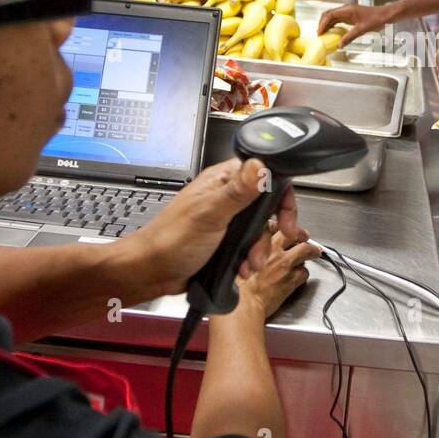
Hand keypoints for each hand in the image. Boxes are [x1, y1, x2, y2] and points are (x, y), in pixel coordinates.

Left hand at [112, 158, 304, 296]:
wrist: (152, 272)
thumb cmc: (171, 239)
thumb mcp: (210, 214)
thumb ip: (238, 191)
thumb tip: (260, 165)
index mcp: (222, 181)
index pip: (264, 174)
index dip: (280, 193)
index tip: (286, 213)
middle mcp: (226, 197)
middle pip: (266, 205)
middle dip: (271, 227)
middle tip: (280, 238)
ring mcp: (226, 220)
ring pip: (258, 230)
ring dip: (258, 249)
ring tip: (250, 263)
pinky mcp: (224, 241)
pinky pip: (247, 247)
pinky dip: (249, 260)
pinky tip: (242, 269)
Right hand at [236, 226, 316, 318]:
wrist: (243, 304)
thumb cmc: (236, 288)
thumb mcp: (236, 262)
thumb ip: (247, 254)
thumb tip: (253, 253)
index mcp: (256, 243)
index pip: (274, 226)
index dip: (281, 229)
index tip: (284, 230)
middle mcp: (272, 250)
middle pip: (293, 234)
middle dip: (301, 234)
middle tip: (305, 236)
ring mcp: (283, 263)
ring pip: (305, 250)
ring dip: (311, 252)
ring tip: (315, 252)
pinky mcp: (291, 279)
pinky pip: (304, 272)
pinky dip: (304, 274)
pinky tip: (300, 277)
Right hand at [317, 2, 391, 46]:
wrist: (385, 15)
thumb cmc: (376, 19)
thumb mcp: (362, 30)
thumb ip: (349, 37)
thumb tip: (339, 45)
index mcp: (348, 9)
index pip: (330, 15)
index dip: (322, 23)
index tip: (319, 32)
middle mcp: (346, 9)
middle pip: (329, 15)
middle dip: (322, 24)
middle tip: (319, 35)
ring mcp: (348, 12)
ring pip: (333, 17)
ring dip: (327, 25)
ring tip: (323, 34)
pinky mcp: (351, 15)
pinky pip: (338, 19)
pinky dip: (333, 25)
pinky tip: (332, 32)